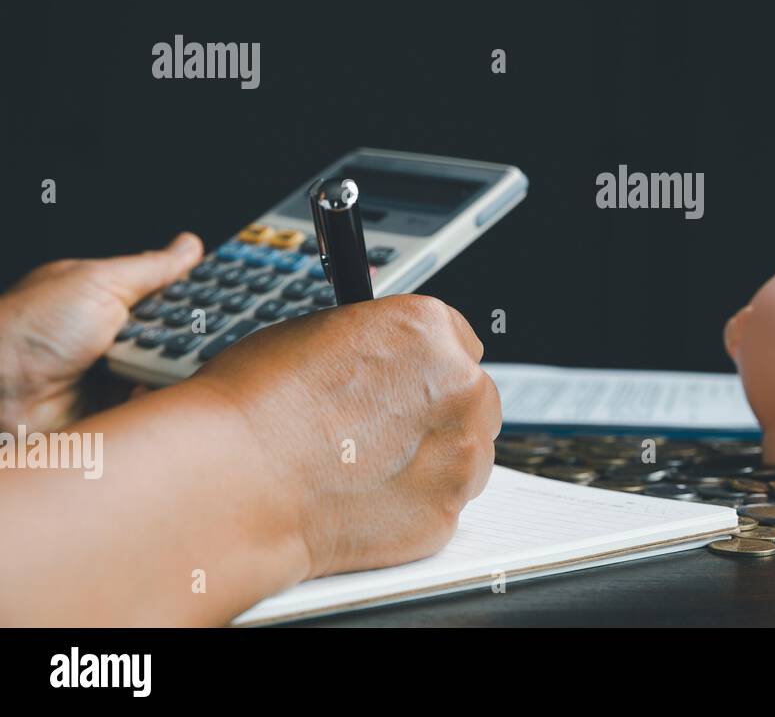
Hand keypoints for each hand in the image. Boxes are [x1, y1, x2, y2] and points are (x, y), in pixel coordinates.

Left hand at [0, 233, 203, 431]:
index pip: (170, 291)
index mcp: (109, 296)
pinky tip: (156, 388)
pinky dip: (160, 398)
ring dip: (175, 366)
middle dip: (193, 332)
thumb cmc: (31, 328)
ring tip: (173, 360)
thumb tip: (188, 245)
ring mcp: (114, 372)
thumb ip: (151, 267)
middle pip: (177, 331)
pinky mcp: (114, 409)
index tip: (234, 295)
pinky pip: (154, 402)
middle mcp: (113, 333)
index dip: (200, 293)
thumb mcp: (101, 282)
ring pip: (170, 368)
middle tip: (202, 332)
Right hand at [193, 294, 499, 578]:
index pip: (460, 338)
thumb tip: (384, 357)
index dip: (428, 364)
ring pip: (468, 453)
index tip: (411, 381)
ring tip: (371, 468)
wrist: (233, 484)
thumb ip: (375, 345)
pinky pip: (446, 503)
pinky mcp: (446, 513)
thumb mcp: (317, 334)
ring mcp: (459, 453)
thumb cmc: (255, 408)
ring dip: (435, 458)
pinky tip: (369, 499)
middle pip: (473, 397)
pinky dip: (417, 503)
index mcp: (428, 329)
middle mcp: (459, 386)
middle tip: (387, 431)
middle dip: (438, 412)